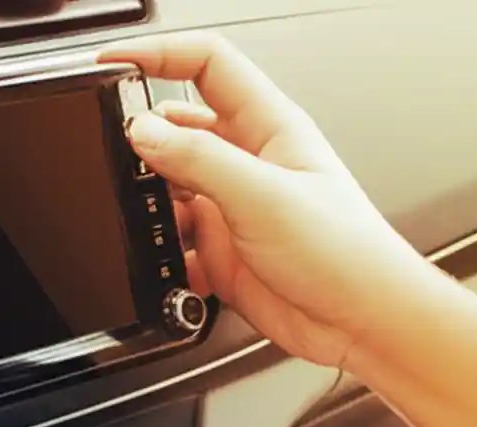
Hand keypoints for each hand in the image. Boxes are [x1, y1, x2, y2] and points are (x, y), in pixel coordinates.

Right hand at [101, 33, 429, 366]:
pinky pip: (173, 247)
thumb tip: (143, 131)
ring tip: (155, 225)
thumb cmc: (344, 252)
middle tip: (121, 162)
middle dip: (143, 143)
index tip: (113, 64)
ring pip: (168, 191)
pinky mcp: (221, 253)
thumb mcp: (265, 196)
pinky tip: (172, 268)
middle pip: (177, 128)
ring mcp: (232, 208)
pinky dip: (162, 259)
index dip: (158, 53)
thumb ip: (199, 159)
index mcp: (268, 127)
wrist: (362, 322)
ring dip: (152, 208)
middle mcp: (247, 162)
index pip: (207, 64)